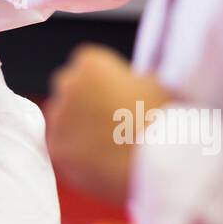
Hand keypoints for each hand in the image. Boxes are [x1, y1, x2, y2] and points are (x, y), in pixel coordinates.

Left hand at [44, 45, 174, 204]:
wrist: (161, 159)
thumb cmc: (165, 117)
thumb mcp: (154, 84)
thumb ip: (131, 79)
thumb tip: (129, 87)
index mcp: (90, 62)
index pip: (87, 67)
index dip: (104, 83)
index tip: (120, 98)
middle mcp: (68, 84)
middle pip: (70, 89)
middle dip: (85, 102)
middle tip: (113, 122)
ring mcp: (59, 117)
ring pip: (63, 119)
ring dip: (79, 128)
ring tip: (110, 145)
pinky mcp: (57, 148)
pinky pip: (63, 148)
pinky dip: (77, 154)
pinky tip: (101, 160)